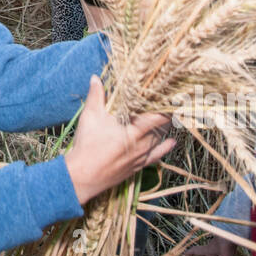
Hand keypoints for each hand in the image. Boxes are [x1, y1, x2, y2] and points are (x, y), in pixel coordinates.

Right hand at [64, 76, 174, 205]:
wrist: (83, 177)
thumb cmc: (87, 146)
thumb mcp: (90, 117)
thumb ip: (96, 96)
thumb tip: (96, 78)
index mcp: (134, 131)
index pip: (158, 117)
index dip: (167, 108)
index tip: (173, 98)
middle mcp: (142, 145)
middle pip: (162, 129)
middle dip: (167, 116)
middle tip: (173, 104)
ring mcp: (140, 157)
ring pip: (159, 141)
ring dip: (165, 129)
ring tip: (173, 118)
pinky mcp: (136, 167)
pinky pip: (155, 157)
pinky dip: (164, 149)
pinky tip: (171, 143)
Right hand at [186, 236, 236, 255]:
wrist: (233, 229)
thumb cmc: (227, 243)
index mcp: (207, 250)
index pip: (195, 250)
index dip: (188, 253)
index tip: (183, 255)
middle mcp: (210, 245)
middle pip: (200, 249)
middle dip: (195, 252)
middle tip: (191, 255)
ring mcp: (216, 241)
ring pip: (208, 246)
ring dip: (205, 250)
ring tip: (205, 255)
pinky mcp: (222, 239)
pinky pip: (216, 244)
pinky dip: (214, 248)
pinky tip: (219, 250)